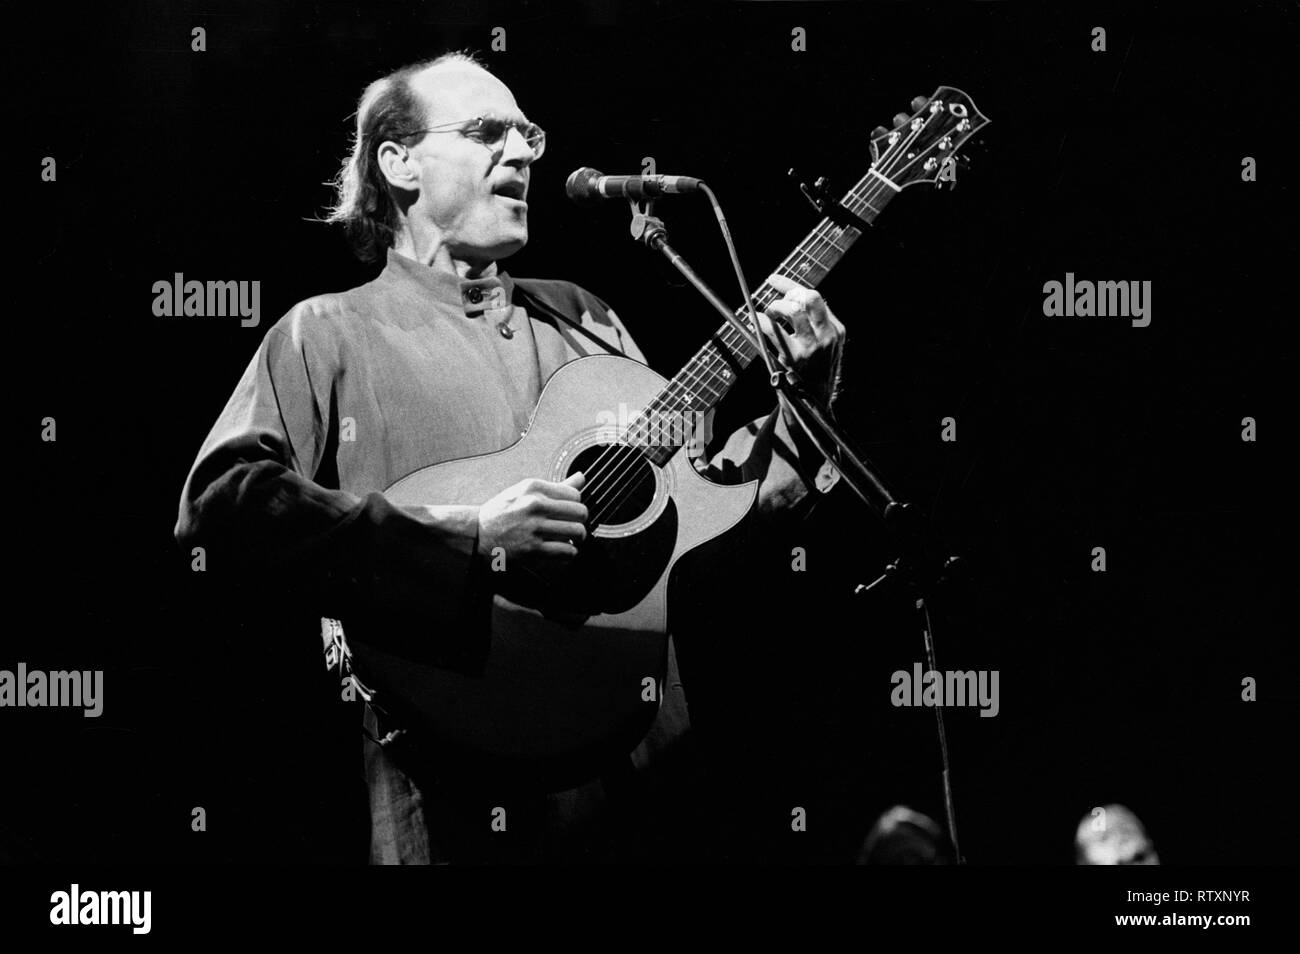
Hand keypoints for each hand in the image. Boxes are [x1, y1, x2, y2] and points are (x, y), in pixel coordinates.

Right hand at [476, 472, 587, 569]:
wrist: (478, 532)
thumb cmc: (503, 511)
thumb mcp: (526, 491)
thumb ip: (556, 486)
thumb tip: (581, 478)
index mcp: (534, 487)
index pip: (575, 494)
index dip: (576, 504)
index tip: (570, 511)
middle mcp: (535, 505)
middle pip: (580, 512)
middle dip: (581, 521)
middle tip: (574, 525)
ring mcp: (534, 527)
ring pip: (577, 532)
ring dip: (578, 538)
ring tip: (571, 538)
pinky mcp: (532, 549)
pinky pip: (567, 551)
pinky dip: (570, 553)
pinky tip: (563, 550)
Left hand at [757, 273, 845, 405]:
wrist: (813, 404)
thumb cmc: (814, 372)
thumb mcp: (826, 347)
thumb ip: (816, 324)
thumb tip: (793, 296)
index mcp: (836, 329)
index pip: (815, 297)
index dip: (790, 285)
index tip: (773, 280)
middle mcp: (827, 335)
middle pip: (809, 297)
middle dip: (786, 291)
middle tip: (772, 298)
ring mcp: (812, 346)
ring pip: (793, 310)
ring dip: (775, 307)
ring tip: (769, 314)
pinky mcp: (795, 357)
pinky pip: (773, 330)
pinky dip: (761, 322)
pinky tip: (755, 321)